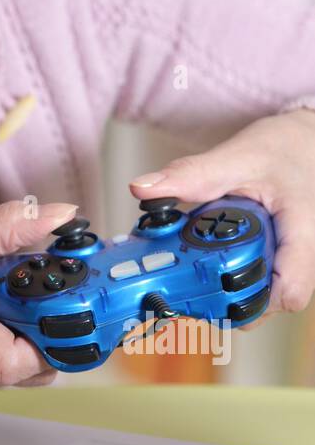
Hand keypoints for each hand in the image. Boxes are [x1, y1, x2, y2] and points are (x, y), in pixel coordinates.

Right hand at [0, 201, 78, 390]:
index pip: (23, 364)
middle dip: (44, 334)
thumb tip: (61, 215)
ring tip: (9, 295)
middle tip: (42, 295)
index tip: (63, 306)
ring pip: (8, 369)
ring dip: (22, 335)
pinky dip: (0, 337)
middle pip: (25, 371)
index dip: (52, 338)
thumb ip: (8, 227)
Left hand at [130, 109, 314, 316]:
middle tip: (191, 284)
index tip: (210, 289)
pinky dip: (237, 273)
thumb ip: (192, 174)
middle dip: (232, 299)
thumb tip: (144, 188)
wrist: (304, 141)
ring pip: (268, 295)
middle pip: (273, 302)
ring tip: (200, 269)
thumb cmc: (283, 148)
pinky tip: (214, 259)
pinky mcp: (284, 257)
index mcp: (303, 231)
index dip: (251, 302)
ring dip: (233, 287)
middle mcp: (305, 252)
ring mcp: (296, 258)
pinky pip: (264, 279)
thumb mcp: (237, 156)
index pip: (290, 291)